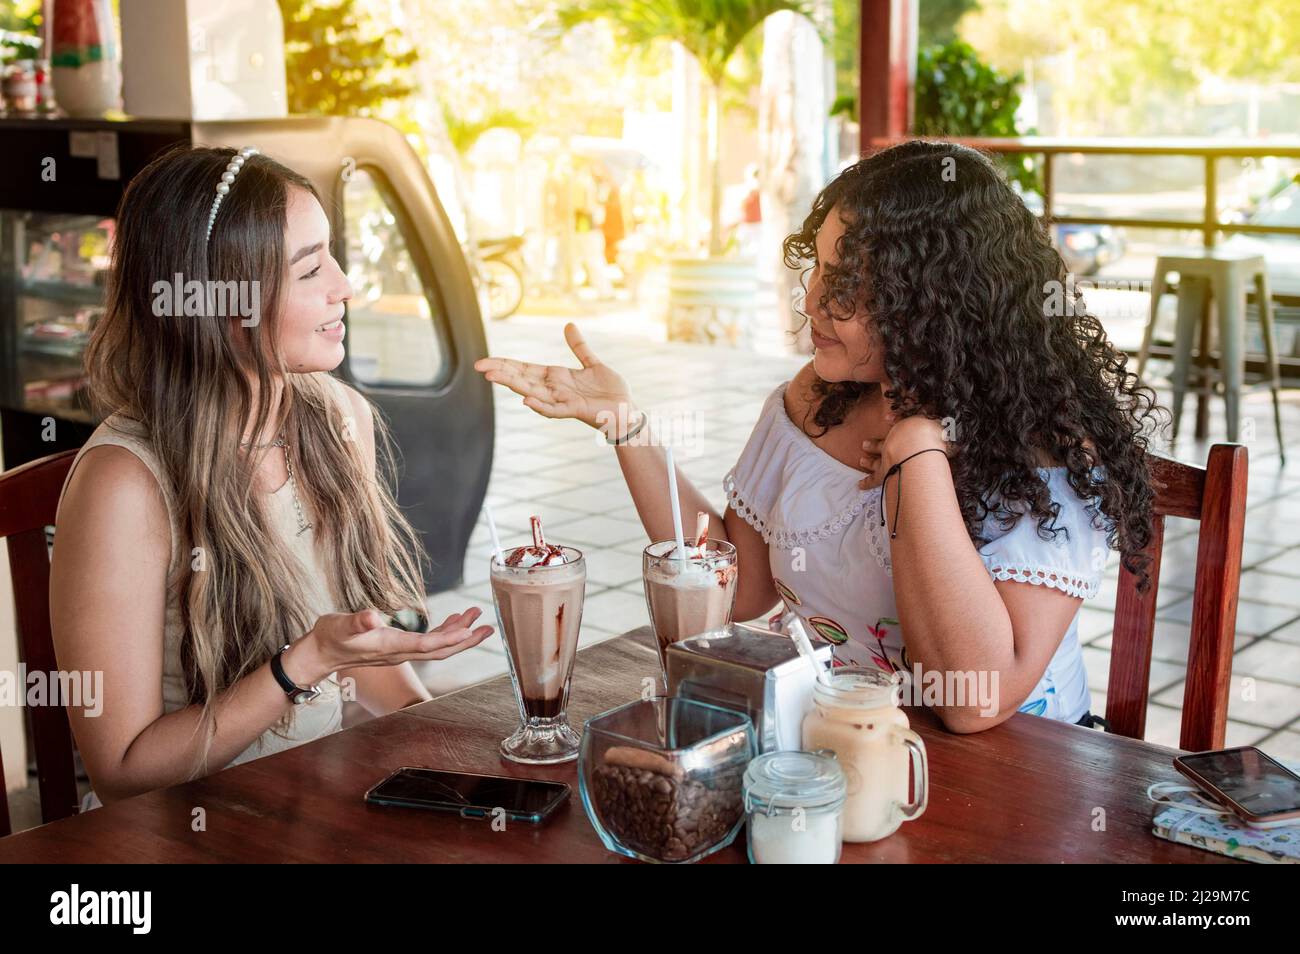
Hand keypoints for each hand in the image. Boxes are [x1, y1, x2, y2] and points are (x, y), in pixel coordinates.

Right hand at [285, 608, 493, 683]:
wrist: (320, 653)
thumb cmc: (330, 637)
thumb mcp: (340, 626)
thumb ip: (356, 622)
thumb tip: (371, 617)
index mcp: (391, 646)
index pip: (427, 645)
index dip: (449, 639)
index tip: (470, 631)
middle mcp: (401, 652)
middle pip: (441, 650)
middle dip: (466, 640)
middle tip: (489, 627)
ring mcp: (401, 651)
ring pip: (437, 646)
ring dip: (459, 634)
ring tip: (477, 616)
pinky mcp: (398, 646)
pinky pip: (429, 642)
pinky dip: (444, 632)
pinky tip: (454, 621)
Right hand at [474, 323, 637, 435]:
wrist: (626, 409)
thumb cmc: (609, 390)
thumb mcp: (592, 363)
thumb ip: (578, 347)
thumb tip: (568, 325)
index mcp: (556, 377)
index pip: (524, 369)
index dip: (505, 364)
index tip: (484, 362)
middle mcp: (554, 389)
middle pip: (522, 379)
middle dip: (501, 373)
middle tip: (479, 367)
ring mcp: (563, 400)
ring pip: (532, 393)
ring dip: (514, 385)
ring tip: (493, 378)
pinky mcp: (575, 410)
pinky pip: (554, 409)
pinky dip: (540, 406)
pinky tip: (526, 400)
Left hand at [859, 413, 949, 490]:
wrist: (920, 446)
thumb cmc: (934, 437)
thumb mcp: (942, 428)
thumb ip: (946, 426)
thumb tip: (953, 427)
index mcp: (908, 431)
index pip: (900, 424)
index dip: (894, 420)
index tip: (887, 418)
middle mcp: (895, 443)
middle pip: (883, 444)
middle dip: (874, 445)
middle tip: (864, 445)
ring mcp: (888, 458)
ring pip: (876, 460)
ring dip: (869, 462)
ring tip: (861, 461)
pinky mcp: (884, 473)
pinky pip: (874, 479)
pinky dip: (867, 482)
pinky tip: (859, 486)